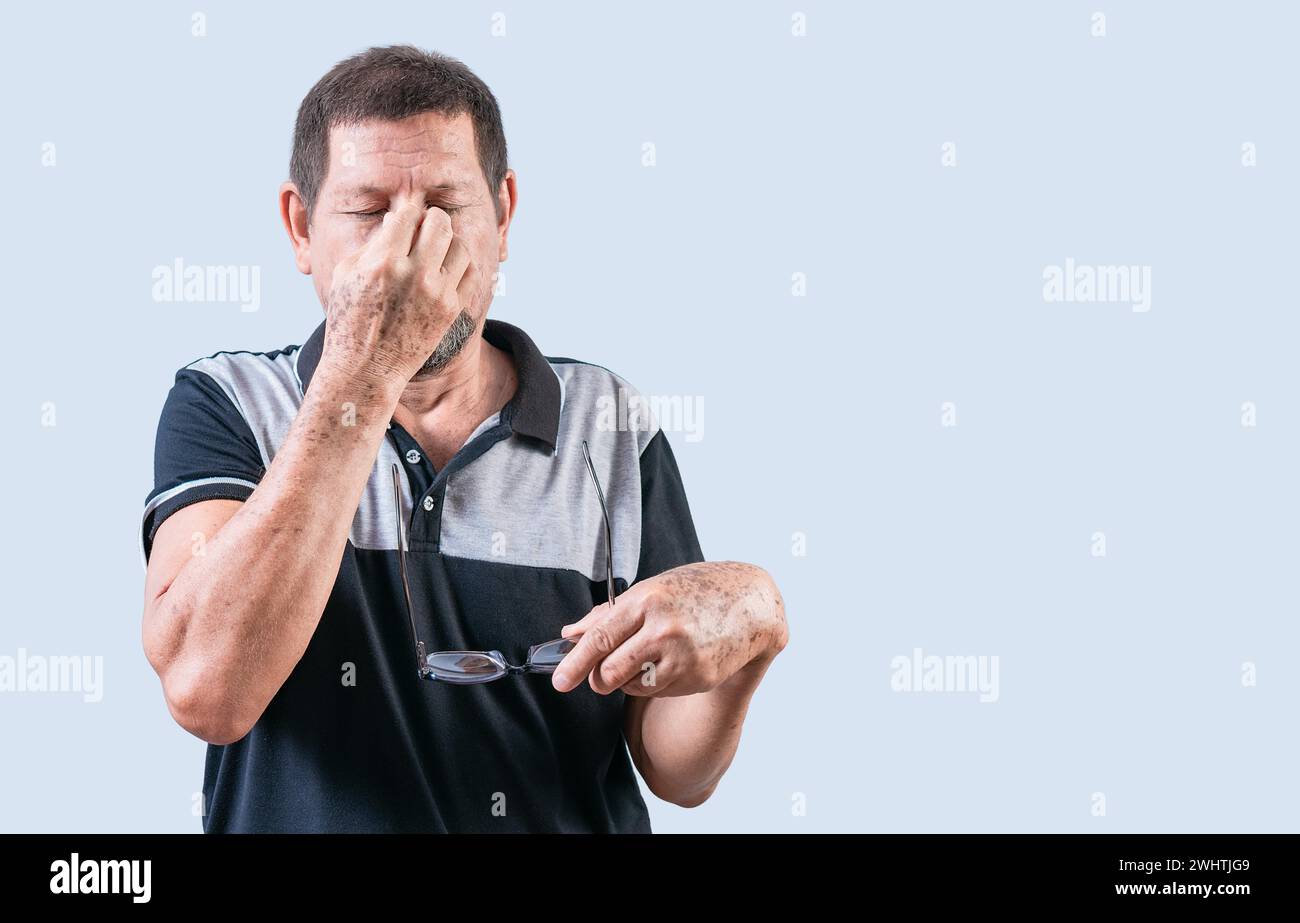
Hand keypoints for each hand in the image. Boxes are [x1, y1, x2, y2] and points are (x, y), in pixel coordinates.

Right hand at [320, 200, 471, 385]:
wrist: (366, 367)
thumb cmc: (349, 319)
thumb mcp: (347, 274)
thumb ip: (373, 243)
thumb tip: (398, 219)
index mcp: (383, 262)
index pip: (409, 214)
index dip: (408, 212)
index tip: (406, 219)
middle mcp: (413, 274)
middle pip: (440, 223)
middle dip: (433, 219)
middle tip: (426, 226)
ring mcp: (436, 293)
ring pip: (460, 246)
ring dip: (449, 241)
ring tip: (437, 249)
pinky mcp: (451, 310)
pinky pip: (471, 273)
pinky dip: (461, 264)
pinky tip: (448, 268)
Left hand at [552, 562, 787, 696]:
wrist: (751, 603)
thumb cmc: (696, 590)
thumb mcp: (651, 590)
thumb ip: (608, 614)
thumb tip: (570, 634)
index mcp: (648, 600)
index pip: (600, 638)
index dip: (574, 663)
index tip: (559, 681)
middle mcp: (664, 630)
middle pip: (610, 673)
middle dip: (598, 679)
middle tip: (599, 675)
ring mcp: (683, 657)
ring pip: (632, 686)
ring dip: (629, 678)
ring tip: (650, 654)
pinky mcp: (698, 678)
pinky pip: (659, 691)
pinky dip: (657, 681)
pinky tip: (674, 659)